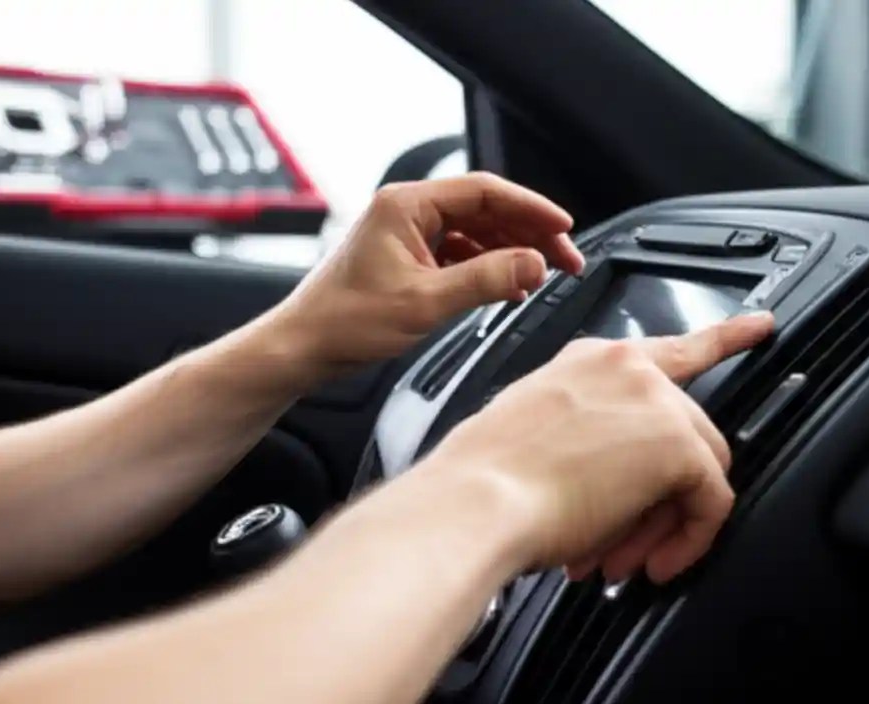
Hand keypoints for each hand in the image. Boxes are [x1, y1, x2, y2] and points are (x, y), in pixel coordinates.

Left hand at [275, 172, 584, 379]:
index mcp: (407, 204)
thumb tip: (533, 264)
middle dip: (528, 233)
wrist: (303, 347)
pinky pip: (460, 253)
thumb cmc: (346, 321)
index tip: (564, 228)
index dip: (531, 208)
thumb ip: (485, 280)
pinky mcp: (408, 258)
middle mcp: (407, 210)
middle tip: (564, 259)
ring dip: (511, 252)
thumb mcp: (425, 302)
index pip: (485, 191)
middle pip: (485, 210)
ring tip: (542, 276)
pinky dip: (487, 268)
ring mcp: (407, 234)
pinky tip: (508, 287)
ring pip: (476, 232)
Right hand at [414, 312, 775, 583]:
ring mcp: (657, 400)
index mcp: (591, 361)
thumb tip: (617, 494)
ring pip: (700, 469)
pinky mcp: (678, 443)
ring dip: (667, 524)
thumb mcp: (541, 439)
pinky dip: (689, 540)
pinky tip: (653, 561)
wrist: (477, 500)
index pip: (673, 348)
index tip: (759, 326)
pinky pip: (711, 502)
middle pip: (687, 433)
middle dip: (662, 497)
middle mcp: (628, 367)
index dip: (725, 337)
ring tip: (623, 559)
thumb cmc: (488, 480)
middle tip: (626, 543)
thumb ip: (593, 444)